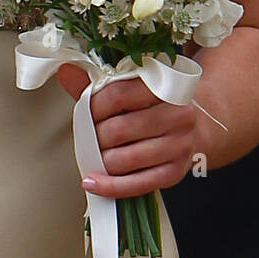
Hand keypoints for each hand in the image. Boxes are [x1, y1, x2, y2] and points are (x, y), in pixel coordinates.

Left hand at [56, 65, 197, 198]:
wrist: (192, 129)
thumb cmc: (153, 107)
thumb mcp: (131, 89)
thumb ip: (97, 82)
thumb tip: (66, 71)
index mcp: (165, 87)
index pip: (118, 94)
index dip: (94, 106)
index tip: (86, 112)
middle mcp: (178, 115)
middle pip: (119, 129)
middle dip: (96, 137)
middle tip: (90, 136)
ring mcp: (179, 145)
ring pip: (126, 159)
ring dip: (101, 160)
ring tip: (95, 156)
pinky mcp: (175, 172)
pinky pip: (136, 184)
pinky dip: (109, 186)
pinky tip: (91, 182)